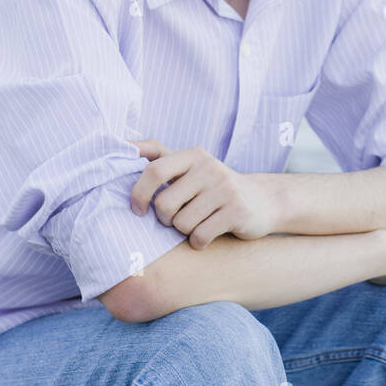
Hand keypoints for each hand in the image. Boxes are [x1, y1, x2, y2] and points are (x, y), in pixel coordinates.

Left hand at [129, 139, 279, 247]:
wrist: (261, 201)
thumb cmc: (213, 186)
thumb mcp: (189, 165)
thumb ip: (157, 153)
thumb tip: (123, 143)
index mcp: (193, 154)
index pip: (154, 171)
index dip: (138, 194)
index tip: (138, 210)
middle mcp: (210, 167)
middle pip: (164, 204)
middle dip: (165, 219)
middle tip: (176, 218)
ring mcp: (225, 189)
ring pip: (181, 224)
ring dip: (184, 231)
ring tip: (196, 224)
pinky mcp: (237, 211)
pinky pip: (200, 236)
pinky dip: (198, 242)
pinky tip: (207, 236)